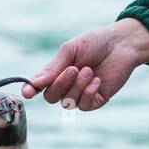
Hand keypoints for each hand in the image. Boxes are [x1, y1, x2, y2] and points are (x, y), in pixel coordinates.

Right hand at [21, 18, 148, 110]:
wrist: (121, 44)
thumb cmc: (95, 43)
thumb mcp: (70, 50)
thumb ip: (53, 67)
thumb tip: (34, 83)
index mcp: (57, 72)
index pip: (39, 86)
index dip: (31, 90)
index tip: (27, 92)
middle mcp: (67, 85)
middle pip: (51, 97)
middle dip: (61, 84)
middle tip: (74, 69)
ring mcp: (81, 94)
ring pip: (68, 102)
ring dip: (77, 86)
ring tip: (89, 70)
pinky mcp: (96, 99)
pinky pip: (84, 105)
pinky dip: (89, 92)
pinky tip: (97, 80)